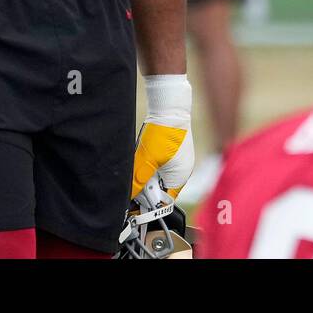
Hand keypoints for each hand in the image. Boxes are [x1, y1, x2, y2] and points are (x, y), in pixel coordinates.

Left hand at [132, 75, 194, 199]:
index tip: (134, 205)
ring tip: (137, 167)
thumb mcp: (146, 161)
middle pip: (161, 188)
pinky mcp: (175, 149)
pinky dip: (151, 164)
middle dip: (146, 188)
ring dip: (147, 175)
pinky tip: (142, 157)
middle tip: (132, 184)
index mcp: (180, 177)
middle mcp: (183, 170)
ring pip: (159, 175)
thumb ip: (138, 181)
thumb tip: (129, 196)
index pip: (164, 200)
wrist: (170, 107)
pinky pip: (161, 164)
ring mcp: (180, 159)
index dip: (149, 204)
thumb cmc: (163, 134)